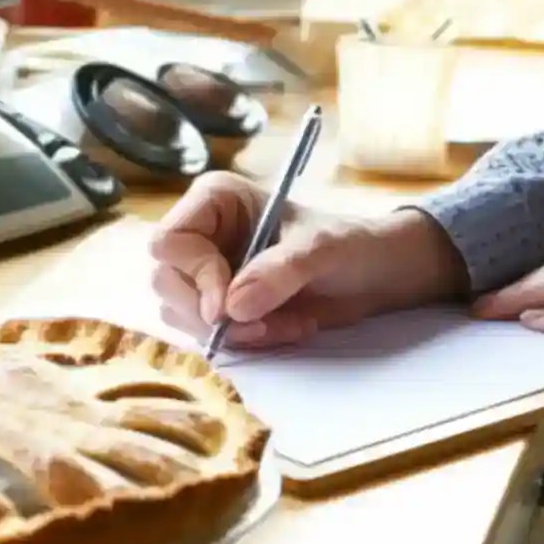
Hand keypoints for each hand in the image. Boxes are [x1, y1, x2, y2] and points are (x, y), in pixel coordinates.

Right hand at [149, 172, 468, 348]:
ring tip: (285, 324)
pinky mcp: (218, 306)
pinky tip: (284, 329)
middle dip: (212, 314)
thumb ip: (278, 272)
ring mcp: (206, 273)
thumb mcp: (321, 251)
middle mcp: (201, 235)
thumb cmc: (351, 246)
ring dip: (234, 332)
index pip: (169, 241)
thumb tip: (231, 307)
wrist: (377, 277)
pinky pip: (207, 335)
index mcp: (215, 201)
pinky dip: (245, 342)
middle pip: (166, 282)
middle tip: (262, 326)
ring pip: (181, 313)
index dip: (192, 274)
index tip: (225, 306)